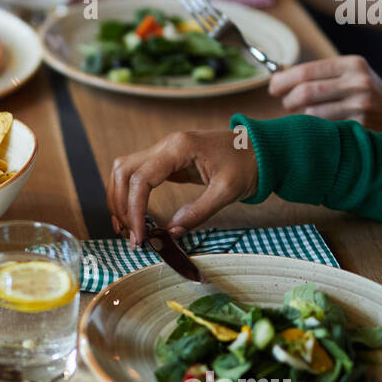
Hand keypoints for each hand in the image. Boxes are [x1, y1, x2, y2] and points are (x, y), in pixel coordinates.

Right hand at [108, 130, 257, 245]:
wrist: (261, 148)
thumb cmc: (248, 165)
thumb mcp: (228, 191)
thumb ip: (198, 212)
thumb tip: (171, 234)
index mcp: (179, 148)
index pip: (141, 179)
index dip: (134, 210)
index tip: (139, 236)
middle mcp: (165, 145)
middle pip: (123, 171)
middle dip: (120, 205)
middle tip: (129, 234)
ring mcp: (164, 151)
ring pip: (124, 171)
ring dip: (119, 199)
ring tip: (126, 228)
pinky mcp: (166, 160)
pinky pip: (137, 175)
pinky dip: (129, 195)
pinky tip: (134, 216)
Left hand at [268, 56, 381, 128]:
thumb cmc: (366, 95)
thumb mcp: (351, 75)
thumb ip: (320, 75)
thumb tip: (278, 78)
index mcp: (352, 64)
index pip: (306, 70)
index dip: (284, 81)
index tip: (273, 88)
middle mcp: (358, 82)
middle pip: (306, 92)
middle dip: (288, 101)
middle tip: (286, 105)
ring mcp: (361, 106)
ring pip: (312, 114)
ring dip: (302, 118)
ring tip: (307, 117)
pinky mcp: (362, 127)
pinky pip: (325, 130)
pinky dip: (316, 130)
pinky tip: (320, 128)